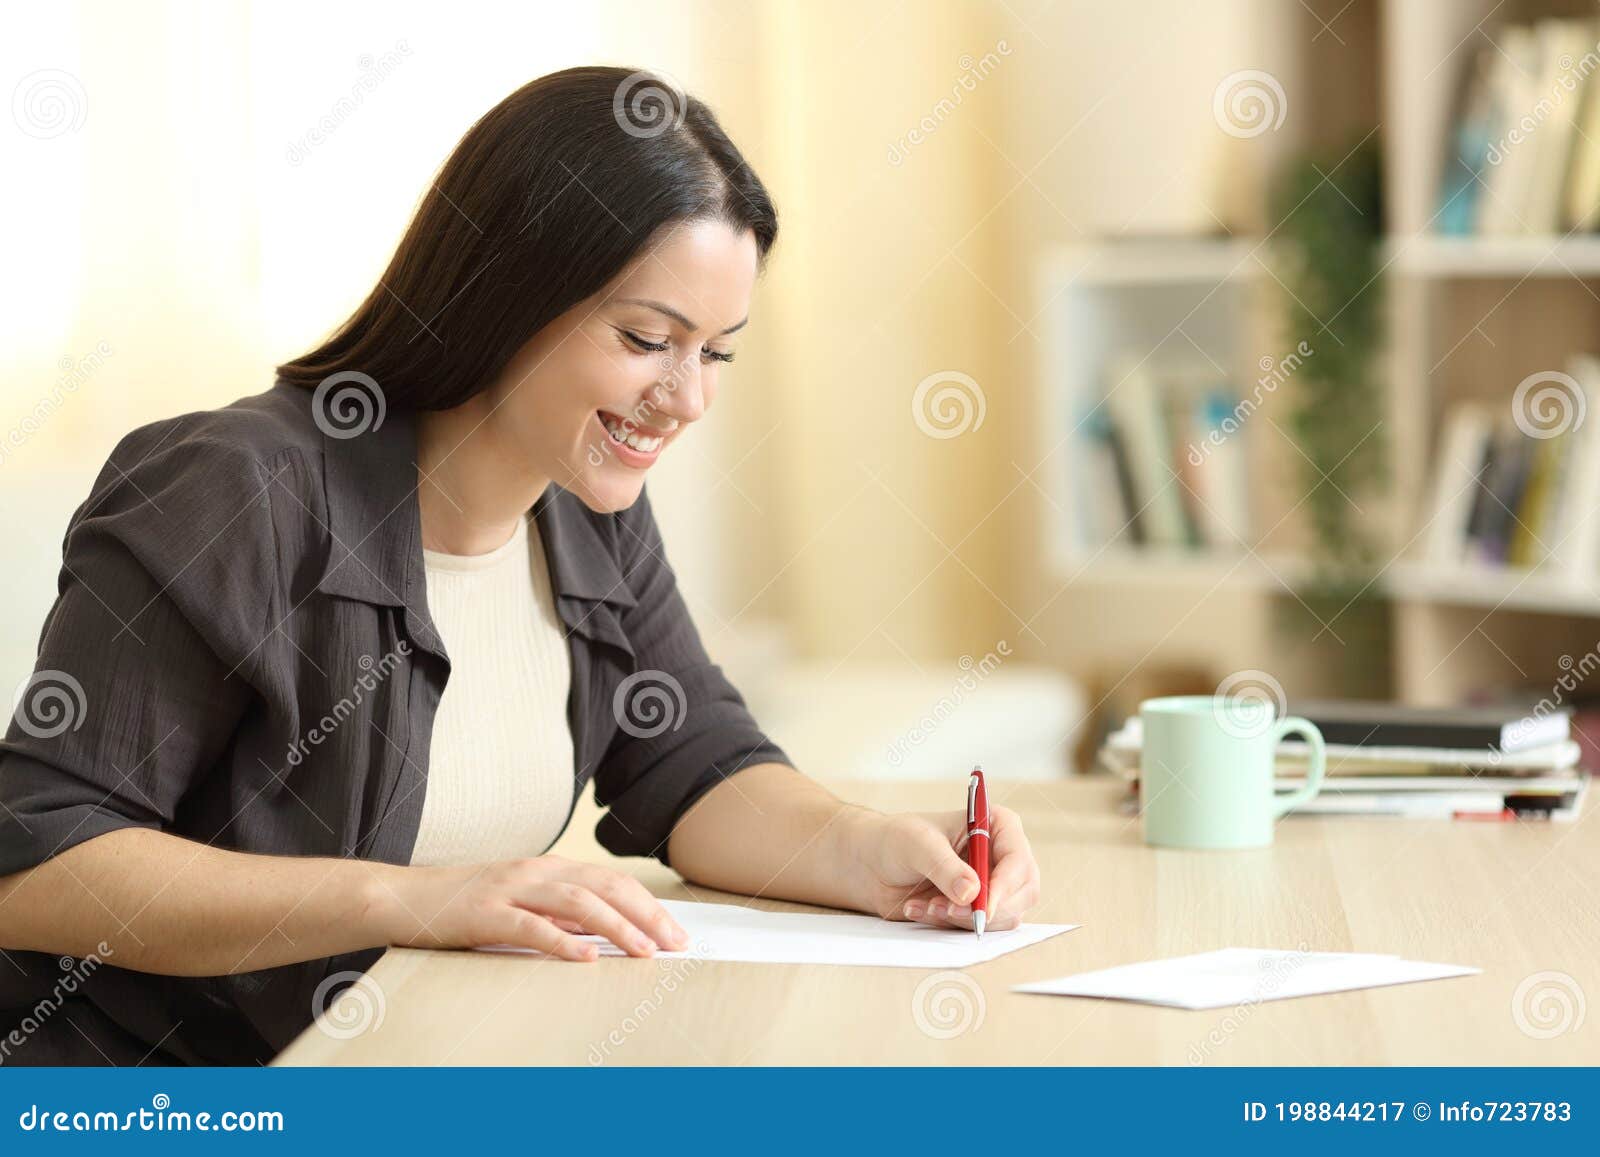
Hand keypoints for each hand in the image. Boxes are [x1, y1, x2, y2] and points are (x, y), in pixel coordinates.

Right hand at [371, 854, 688, 960]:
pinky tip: (586, 958)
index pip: (613, 881)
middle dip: (646, 915)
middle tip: (676, 944)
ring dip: (617, 927)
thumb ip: (562, 915)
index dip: (649, 905)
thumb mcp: (523, 904)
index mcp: (550, 868)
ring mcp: (511, 890)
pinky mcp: (485, 914)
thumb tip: (608, 935)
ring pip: (577, 903)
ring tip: (645, 951)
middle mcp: (537, 872)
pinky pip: (530, 926)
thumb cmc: (467, 907)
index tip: (677, 932)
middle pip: (605, 887)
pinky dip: (562, 942)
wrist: (405, 898)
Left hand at [846, 804, 1040, 931]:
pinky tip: (922, 908)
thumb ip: (945, 868)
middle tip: (949, 910)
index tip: (983, 905)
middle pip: (1023, 892)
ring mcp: (994, 885)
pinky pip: (979, 928)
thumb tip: (972, 893)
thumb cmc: (897, 840)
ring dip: (963, 918)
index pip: (1018, 859)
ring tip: (926, 905)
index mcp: (996, 825)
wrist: (875, 864)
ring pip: (1003, 916)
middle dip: (988, 908)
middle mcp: (1002, 856)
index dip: (1005, 884)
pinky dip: (950, 925)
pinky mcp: (980, 909)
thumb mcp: (917, 845)